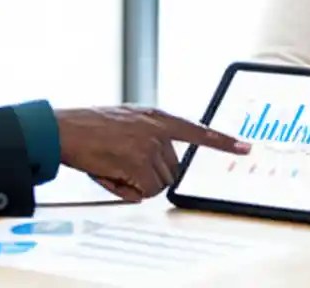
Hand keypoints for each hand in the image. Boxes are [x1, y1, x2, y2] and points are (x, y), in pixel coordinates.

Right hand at [56, 106, 250, 201]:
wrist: (65, 129)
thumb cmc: (92, 128)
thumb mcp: (129, 123)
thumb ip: (151, 138)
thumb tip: (163, 171)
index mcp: (157, 117)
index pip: (197, 130)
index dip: (222, 141)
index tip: (245, 147)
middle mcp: (157, 130)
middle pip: (174, 171)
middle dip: (152, 176)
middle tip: (125, 165)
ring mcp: (149, 146)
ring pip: (160, 184)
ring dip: (138, 185)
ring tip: (114, 167)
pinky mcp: (137, 162)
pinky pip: (145, 192)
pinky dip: (129, 192)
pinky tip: (112, 176)